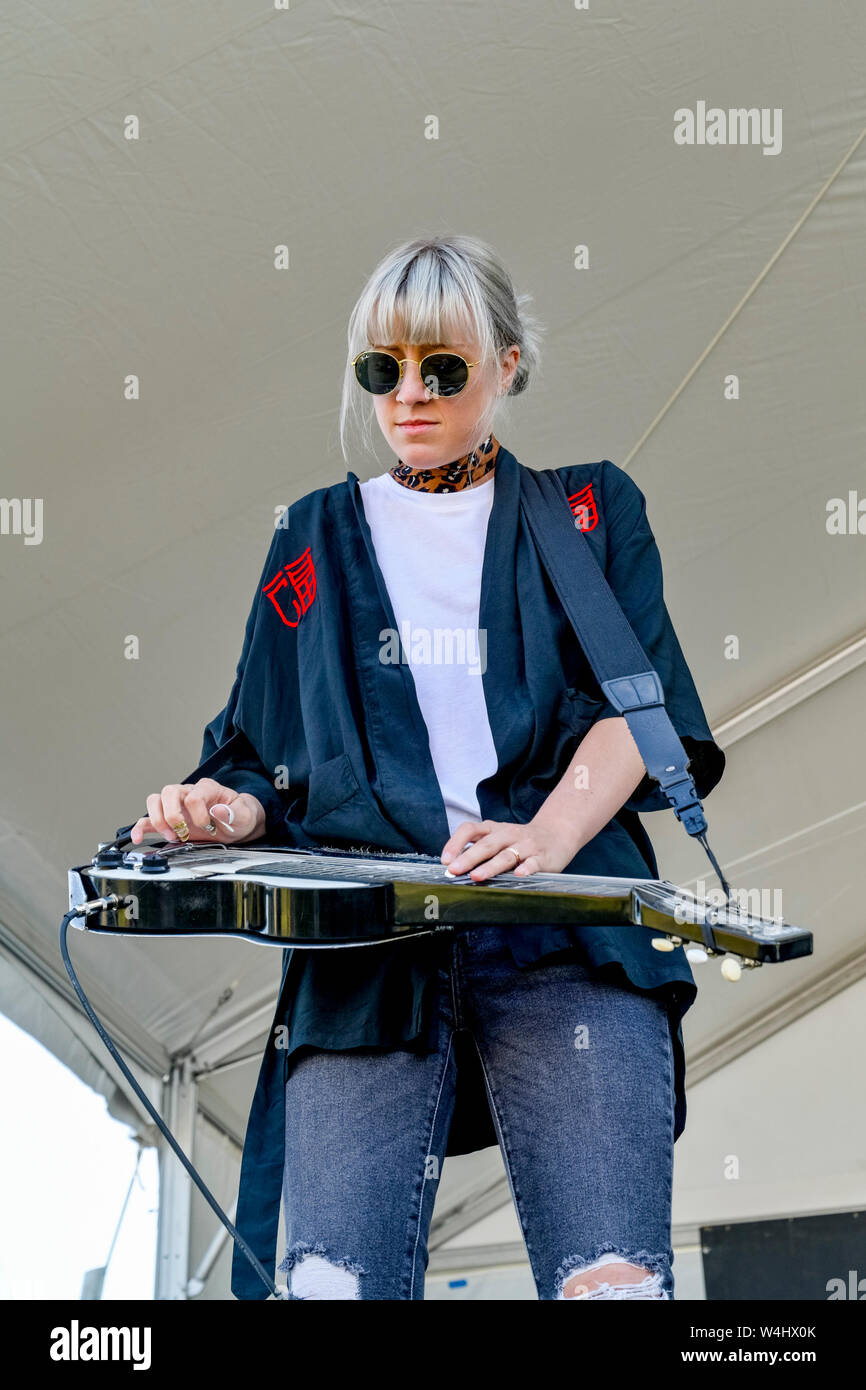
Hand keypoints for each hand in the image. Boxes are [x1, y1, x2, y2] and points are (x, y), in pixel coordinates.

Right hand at [129, 780, 265, 845]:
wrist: (238, 824)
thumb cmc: (240, 816)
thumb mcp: (245, 815)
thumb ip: (235, 812)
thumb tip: (218, 810)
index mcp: (208, 789)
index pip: (194, 795)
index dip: (199, 813)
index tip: (208, 827)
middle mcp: (189, 793)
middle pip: (169, 792)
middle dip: (173, 814)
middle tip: (184, 831)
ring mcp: (177, 805)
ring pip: (155, 801)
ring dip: (158, 820)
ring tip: (171, 835)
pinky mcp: (170, 820)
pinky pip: (148, 819)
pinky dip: (141, 828)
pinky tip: (139, 838)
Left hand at [439, 815, 581, 881]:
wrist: (556, 833)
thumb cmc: (520, 839)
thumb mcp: (498, 837)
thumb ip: (479, 848)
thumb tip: (452, 865)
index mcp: (494, 829)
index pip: (470, 829)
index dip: (456, 842)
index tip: (445, 859)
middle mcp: (508, 834)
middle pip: (486, 845)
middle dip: (468, 858)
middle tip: (454, 870)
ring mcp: (526, 845)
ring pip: (506, 855)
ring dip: (490, 866)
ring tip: (477, 876)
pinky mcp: (542, 857)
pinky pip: (533, 863)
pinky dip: (526, 868)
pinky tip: (518, 875)